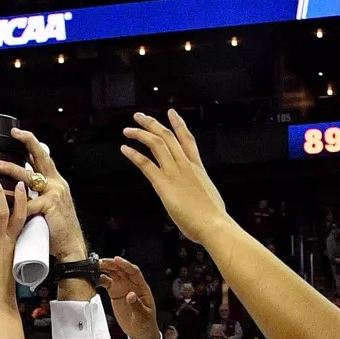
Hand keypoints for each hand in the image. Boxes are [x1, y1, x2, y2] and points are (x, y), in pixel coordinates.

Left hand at [0, 128, 84, 258]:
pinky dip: (15, 202)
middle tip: (13, 134)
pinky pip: (29, 202)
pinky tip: (4, 201)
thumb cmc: (57, 227)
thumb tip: (19, 185)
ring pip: (30, 176)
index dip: (31, 143)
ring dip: (11, 169)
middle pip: (41, 157)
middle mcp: (57, 183)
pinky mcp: (50, 205)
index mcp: (56, 182)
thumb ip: (36, 193)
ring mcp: (55, 193)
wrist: (71, 244)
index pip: (43, 157)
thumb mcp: (48, 205)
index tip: (18, 133)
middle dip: (27, 142)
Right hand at [97, 256, 161, 338]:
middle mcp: (131, 285)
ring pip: (113, 274)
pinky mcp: (115, 294)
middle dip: (112, 264)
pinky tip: (95, 278)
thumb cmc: (146, 323)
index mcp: (141, 287)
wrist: (140, 332)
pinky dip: (101, 279)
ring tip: (96, 267)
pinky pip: (107, 283)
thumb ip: (136, 304)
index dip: (125, 265)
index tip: (117, 260)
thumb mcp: (143, 315)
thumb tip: (131, 295)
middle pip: (121, 270)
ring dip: (105, 269)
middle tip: (101, 262)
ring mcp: (123, 288)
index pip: (134, 272)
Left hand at [120, 111, 231, 246]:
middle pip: (168, 137)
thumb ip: (200, 192)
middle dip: (152, 124)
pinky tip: (124, 148)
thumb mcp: (209, 197)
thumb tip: (197, 197)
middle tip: (140, 116)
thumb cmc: (213, 218)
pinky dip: (134, 155)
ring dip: (140, 134)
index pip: (188, 139)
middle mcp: (186, 166)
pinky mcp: (164, 185)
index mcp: (198, 168)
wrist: (214, 225)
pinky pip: (146, 164)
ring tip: (128, 129)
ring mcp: (175, 173)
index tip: (171, 113)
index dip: (179, 124)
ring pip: (156, 144)